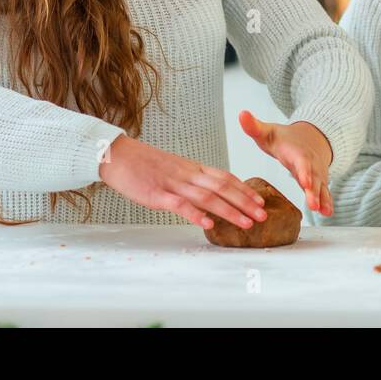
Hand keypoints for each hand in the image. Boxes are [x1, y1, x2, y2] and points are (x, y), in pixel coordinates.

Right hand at [97, 135, 267, 230]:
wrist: (117, 155)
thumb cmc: (144, 164)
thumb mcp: (173, 169)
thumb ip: (191, 180)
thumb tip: (208, 194)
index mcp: (192, 168)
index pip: (225, 177)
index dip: (244, 189)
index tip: (260, 200)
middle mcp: (188, 174)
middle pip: (223, 187)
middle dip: (245, 202)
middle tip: (263, 215)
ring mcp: (173, 184)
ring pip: (208, 197)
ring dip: (230, 211)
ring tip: (246, 223)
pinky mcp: (157, 194)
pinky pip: (180, 205)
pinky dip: (196, 214)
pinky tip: (209, 224)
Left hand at [238, 110, 333, 216]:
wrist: (311, 138)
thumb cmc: (285, 138)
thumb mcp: (268, 132)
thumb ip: (254, 126)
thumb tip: (241, 113)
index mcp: (296, 152)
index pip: (301, 162)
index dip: (303, 171)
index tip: (304, 182)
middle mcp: (309, 163)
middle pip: (312, 178)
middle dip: (313, 191)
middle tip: (313, 204)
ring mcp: (316, 173)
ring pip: (320, 186)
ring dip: (322, 198)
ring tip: (323, 211)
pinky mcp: (319, 181)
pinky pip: (324, 191)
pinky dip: (327, 201)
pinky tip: (328, 212)